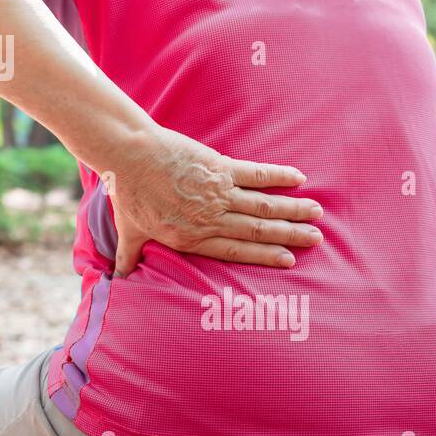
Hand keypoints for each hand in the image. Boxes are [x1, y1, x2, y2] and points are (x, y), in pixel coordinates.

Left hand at [104, 124, 323, 276]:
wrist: (128, 156)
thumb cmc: (127, 193)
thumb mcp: (128, 231)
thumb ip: (128, 256)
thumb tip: (118, 278)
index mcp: (192, 237)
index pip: (236, 250)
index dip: (265, 255)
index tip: (289, 259)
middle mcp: (210, 219)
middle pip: (258, 230)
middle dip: (289, 235)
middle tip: (316, 239)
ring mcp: (218, 193)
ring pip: (264, 206)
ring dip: (293, 210)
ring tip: (316, 214)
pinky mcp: (219, 168)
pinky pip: (257, 175)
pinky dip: (279, 177)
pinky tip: (299, 178)